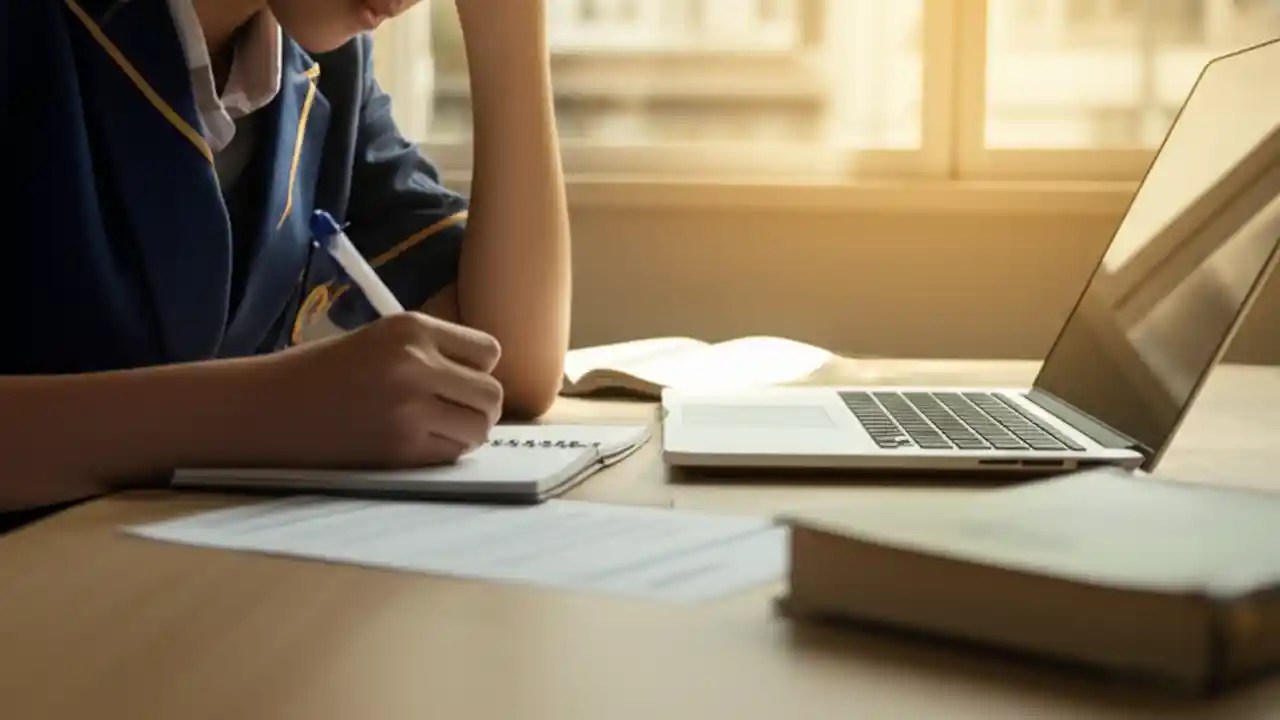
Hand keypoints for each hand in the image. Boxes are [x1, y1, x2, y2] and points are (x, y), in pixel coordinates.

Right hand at [264, 313, 502, 466]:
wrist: (268, 408)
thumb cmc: (324, 373)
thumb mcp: (381, 340)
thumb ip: (432, 352)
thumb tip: (485, 380)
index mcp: (412, 327)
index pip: (488, 352)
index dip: (476, 370)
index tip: (456, 380)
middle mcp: (416, 363)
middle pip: (492, 394)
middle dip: (478, 407)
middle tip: (453, 414)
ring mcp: (410, 408)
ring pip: (480, 428)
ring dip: (466, 434)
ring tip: (438, 432)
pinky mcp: (400, 448)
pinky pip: (452, 454)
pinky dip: (443, 454)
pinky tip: (415, 446)